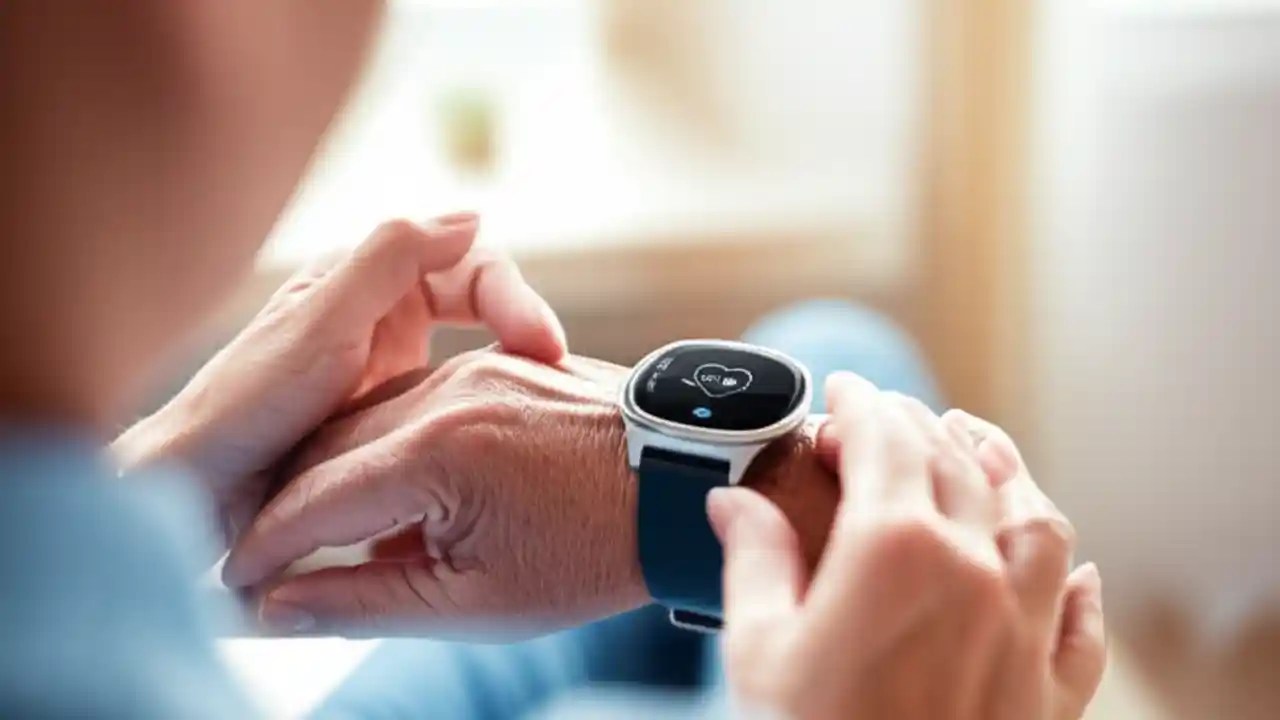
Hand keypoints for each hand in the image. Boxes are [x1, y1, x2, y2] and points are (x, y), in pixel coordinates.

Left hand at [112, 215, 565, 547]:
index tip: (544, 346)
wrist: (202, 489)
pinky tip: (505, 433)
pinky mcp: (393, 418)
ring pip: (476, 351)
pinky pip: (456, 398)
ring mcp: (392, 368)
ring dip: (513, 367)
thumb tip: (472, 216)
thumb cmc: (248, 404)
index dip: (513, 295)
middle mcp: (384, 315)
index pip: (468, 264)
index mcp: (368, 280)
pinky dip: (489, 404)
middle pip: (483, 301)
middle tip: (556, 373)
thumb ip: (390, 260)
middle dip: (525, 327)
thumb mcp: (322, 322)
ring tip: (543, 403)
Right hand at [220, 350, 841, 636]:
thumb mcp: (479, 600)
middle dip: (286, 509)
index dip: (262, 548)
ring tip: (317, 536)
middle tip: (260, 561)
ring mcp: (469, 369)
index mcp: (436, 454)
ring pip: (362, 418)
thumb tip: (279, 610)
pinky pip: (408, 401)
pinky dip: (382, 445)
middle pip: (325, 451)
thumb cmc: (595, 552)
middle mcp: (443, 394)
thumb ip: (368, 601)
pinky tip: (385, 494)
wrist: (684, 484)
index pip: (311, 503)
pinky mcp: (490, 364)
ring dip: (331, 473)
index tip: (230, 582)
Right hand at [710, 373, 1106, 719]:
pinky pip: (1080, 616)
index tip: (841, 392)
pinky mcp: (1050, 688)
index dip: (859, 405)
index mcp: (896, 549)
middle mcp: (974, 571)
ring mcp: (1023, 628)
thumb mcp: (756, 648)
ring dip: (1005, 470)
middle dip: (919, 426)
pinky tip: (1071, 567)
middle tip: (889, 415)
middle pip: (957, 463)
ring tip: (977, 446)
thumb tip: (731, 501)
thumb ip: (752, 560)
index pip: (885, 440)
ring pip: (1034, 518)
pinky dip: (1075, 580)